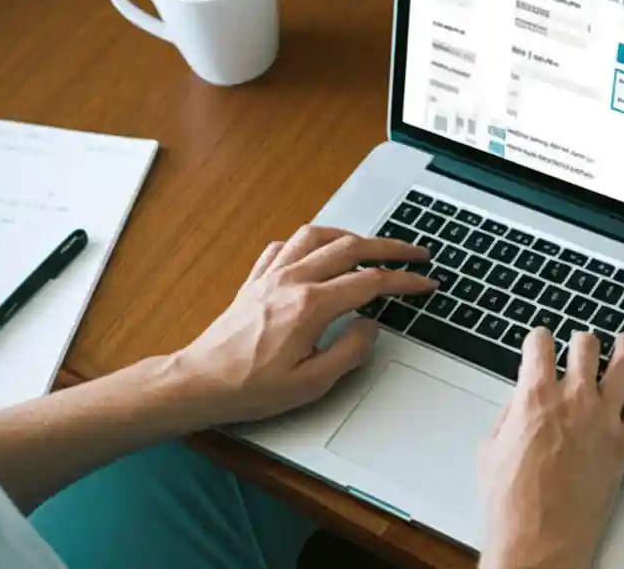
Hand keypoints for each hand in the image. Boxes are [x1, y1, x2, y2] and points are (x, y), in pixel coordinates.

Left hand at [168, 224, 435, 426]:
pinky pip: (285, 246)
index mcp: (310, 306)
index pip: (370, 282)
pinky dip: (309, 243)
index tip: (424, 282)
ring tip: (370, 246)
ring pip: (317, 236)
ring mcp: (271, 276)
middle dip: (389, 247)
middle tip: (414, 254)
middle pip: (350, 247)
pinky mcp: (255, 280)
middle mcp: (292, 281)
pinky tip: (316, 253)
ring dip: (350, 236)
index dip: (405, 280)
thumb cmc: (250, 388)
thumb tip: (371, 326)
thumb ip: (351, 351)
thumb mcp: (312, 383)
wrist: (199, 383)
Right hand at [479, 327, 623, 568]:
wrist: (539, 538)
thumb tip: (520, 400)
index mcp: (535, 396)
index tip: (541, 340)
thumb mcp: (491, 448)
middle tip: (581, 344)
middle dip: (581, 340)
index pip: (540, 343)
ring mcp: (604, 420)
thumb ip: (509, 414)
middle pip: (586, 345)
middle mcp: (574, 400)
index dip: (539, 338)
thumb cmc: (512, 503)